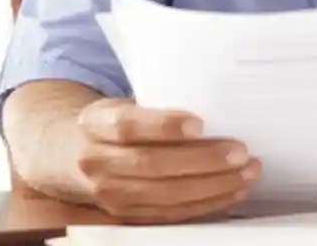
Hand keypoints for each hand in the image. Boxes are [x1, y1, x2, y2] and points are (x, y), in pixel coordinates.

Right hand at [72, 99, 259, 222]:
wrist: (69, 154)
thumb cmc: (114, 123)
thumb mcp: (124, 103)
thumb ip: (158, 104)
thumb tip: (221, 101)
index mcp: (96, 123)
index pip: (128, 126)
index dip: (164, 126)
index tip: (200, 123)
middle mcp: (96, 160)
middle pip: (152, 164)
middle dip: (203, 160)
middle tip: (240, 151)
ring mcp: (108, 193)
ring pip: (164, 194)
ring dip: (213, 185)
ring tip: (247, 172)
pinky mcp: (125, 214)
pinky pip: (170, 213)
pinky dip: (206, 203)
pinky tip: (233, 191)